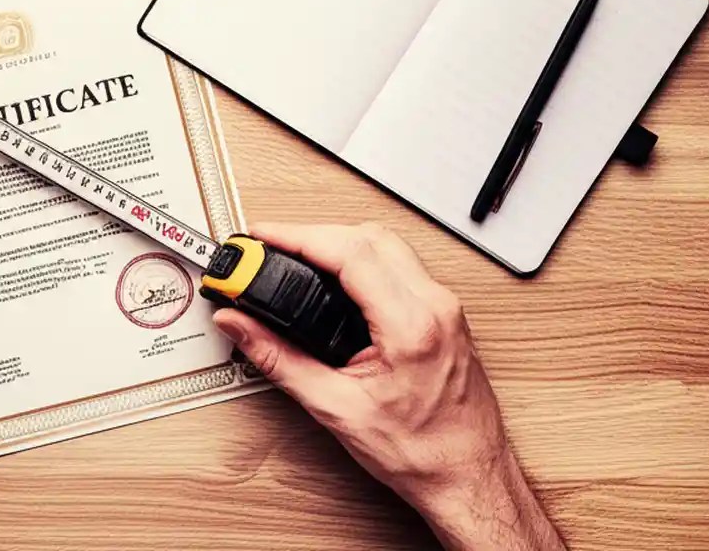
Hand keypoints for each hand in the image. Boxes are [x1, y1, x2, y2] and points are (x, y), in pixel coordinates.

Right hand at [214, 223, 562, 549]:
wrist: (467, 476)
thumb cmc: (421, 453)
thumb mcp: (335, 408)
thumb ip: (279, 359)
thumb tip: (241, 326)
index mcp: (412, 326)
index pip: (350, 253)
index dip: (298, 236)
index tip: (263, 237)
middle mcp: (436, 307)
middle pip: (369, 237)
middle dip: (314, 233)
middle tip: (272, 247)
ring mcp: (445, 308)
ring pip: (388, 245)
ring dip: (340, 243)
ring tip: (298, 258)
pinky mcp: (445, 314)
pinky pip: (401, 265)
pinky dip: (362, 260)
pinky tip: (338, 277)